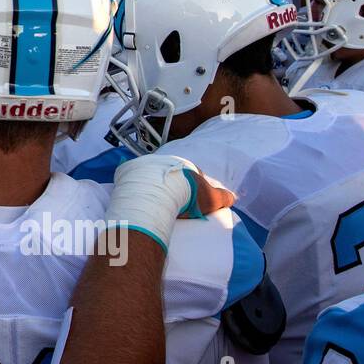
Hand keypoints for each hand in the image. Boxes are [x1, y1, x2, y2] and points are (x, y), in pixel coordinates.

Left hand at [108, 155, 233, 251]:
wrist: (158, 190)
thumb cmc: (188, 194)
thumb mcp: (211, 198)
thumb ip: (224, 197)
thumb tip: (234, 197)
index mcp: (186, 166)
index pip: (193, 175)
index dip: (193, 187)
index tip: (191, 199)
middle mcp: (166, 161)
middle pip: (171, 175)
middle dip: (172, 185)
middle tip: (172, 201)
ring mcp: (146, 165)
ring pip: (152, 175)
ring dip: (153, 185)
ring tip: (154, 202)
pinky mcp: (130, 171)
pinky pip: (134, 179)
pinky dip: (136, 186)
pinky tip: (137, 198)